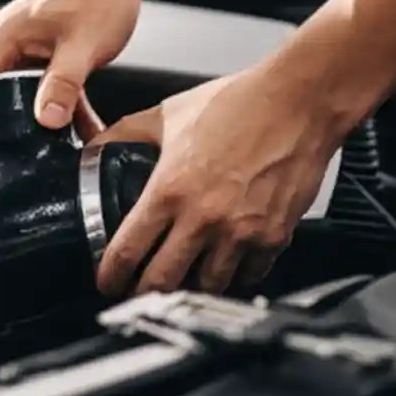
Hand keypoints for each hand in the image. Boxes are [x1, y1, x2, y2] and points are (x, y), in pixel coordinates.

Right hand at [0, 0, 147, 169]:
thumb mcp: (82, 45)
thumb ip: (63, 84)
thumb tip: (46, 121)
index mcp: (4, 39)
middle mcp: (10, 45)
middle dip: (6, 136)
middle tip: (16, 170)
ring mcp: (31, 51)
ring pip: (26, 100)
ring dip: (41, 128)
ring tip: (53, 161)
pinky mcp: (52, 55)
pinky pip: (50, 92)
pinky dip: (64, 113)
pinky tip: (84, 135)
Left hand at [91, 66, 346, 295]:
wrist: (298, 101)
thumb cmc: (238, 103)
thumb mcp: (168, 113)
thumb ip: (127, 134)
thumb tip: (96, 146)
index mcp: (169, 190)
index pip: (127, 251)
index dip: (111, 276)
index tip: (107, 282)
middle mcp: (203, 218)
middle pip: (162, 283)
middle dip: (144, 294)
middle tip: (139, 293)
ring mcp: (240, 232)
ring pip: (206, 287)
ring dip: (191, 288)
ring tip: (185, 279)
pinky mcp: (273, 236)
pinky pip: (249, 276)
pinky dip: (235, 276)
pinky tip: (227, 265)